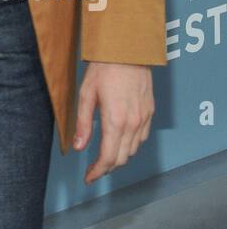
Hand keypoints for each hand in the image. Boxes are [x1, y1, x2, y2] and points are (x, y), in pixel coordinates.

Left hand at [73, 62, 153, 183]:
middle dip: (107, 168)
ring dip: (118, 158)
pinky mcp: (150, 112)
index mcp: (115, 120)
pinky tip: (119, 142)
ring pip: (132, 150)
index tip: (88, 178)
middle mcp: (133, 123)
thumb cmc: (103, 69)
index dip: (97, 172)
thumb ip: (83, 123)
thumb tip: (79, 148)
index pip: (108, 158)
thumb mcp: (86, 94)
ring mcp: (144, 118)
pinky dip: (130, 146)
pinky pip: (141, 138)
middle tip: (93, 170)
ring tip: (104, 158)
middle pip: (121, 158)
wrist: (128, 50)